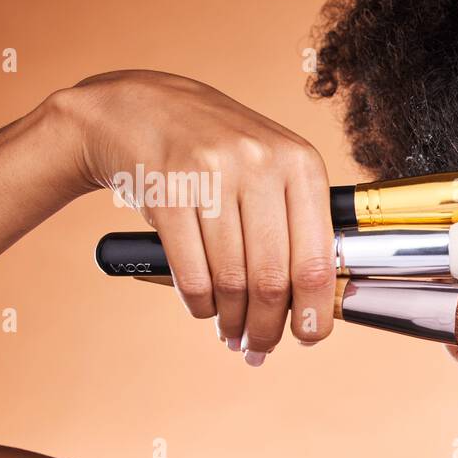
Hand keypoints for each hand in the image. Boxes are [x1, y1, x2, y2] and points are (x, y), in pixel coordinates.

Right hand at [70, 69, 334, 363]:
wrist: (140, 110)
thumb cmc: (221, 154)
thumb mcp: (272, 170)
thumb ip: (297, 226)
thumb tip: (315, 305)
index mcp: (301, 164)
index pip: (316, 260)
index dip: (315, 312)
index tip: (310, 337)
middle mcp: (261, 165)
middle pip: (272, 279)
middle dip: (268, 327)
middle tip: (260, 347)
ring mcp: (211, 175)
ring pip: (231, 281)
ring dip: (232, 321)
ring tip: (232, 334)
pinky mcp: (166, 191)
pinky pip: (191, 274)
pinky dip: (199, 304)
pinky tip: (204, 308)